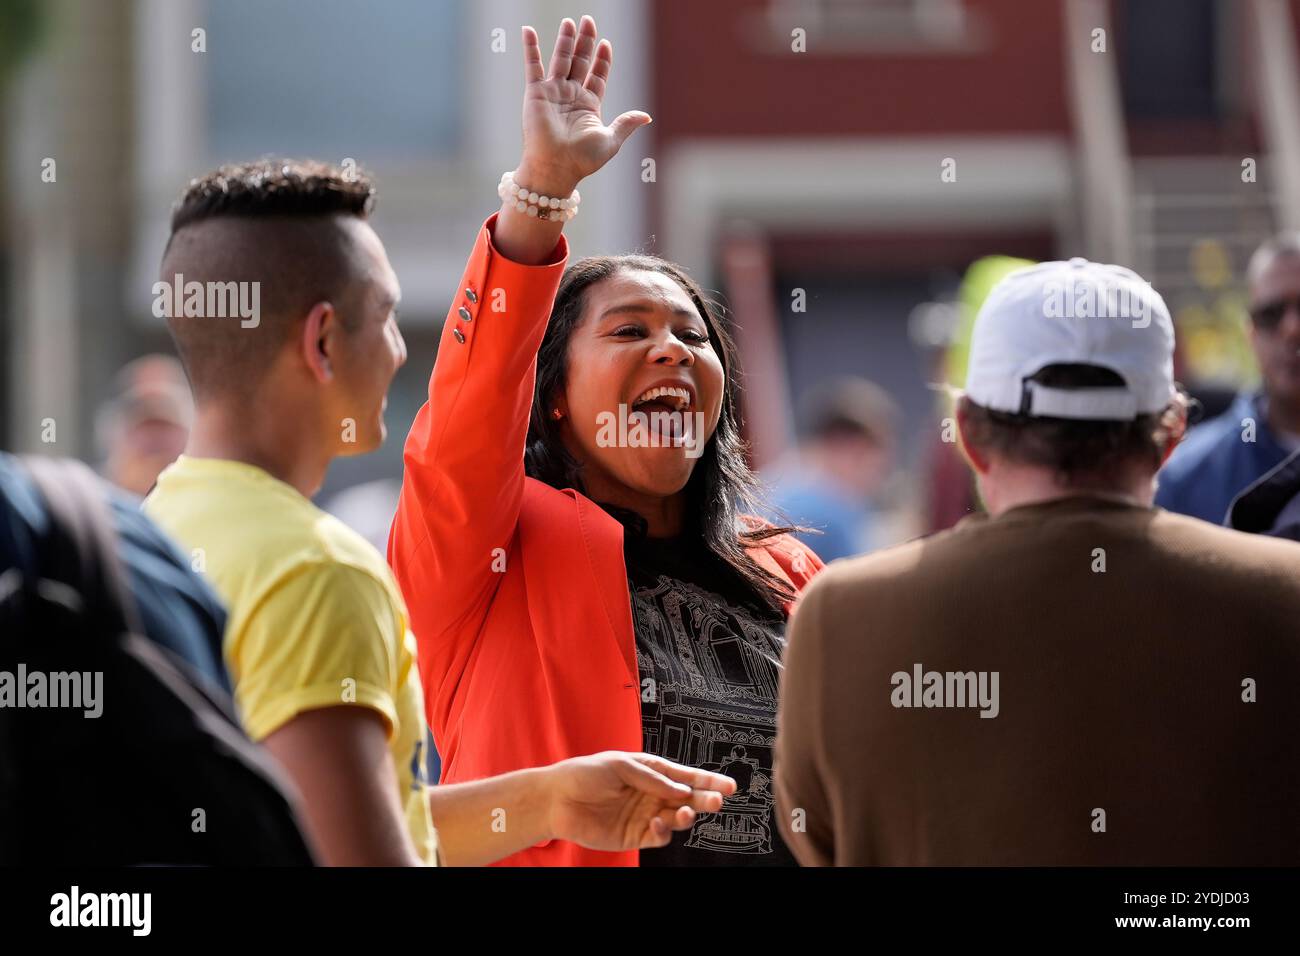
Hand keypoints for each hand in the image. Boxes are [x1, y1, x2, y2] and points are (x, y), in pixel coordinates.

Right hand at [516, 15, 651, 195]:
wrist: (556, 168)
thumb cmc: (582, 160)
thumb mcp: (610, 140)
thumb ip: (626, 124)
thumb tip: (647, 116)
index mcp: (589, 106)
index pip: (597, 76)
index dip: (602, 60)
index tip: (606, 43)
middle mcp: (570, 97)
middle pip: (580, 62)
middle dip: (585, 42)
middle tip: (589, 21)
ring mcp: (553, 93)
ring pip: (561, 59)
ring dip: (566, 40)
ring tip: (571, 22)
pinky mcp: (536, 93)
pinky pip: (532, 66)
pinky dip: (530, 48)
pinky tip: (529, 30)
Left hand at [544, 752, 736, 850]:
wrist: (556, 799)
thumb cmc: (585, 773)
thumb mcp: (620, 765)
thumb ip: (652, 778)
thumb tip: (680, 790)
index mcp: (651, 771)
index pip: (685, 775)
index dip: (708, 779)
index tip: (729, 784)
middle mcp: (651, 794)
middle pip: (687, 798)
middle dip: (705, 798)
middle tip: (718, 800)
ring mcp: (644, 815)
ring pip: (676, 818)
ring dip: (686, 815)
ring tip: (686, 811)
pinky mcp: (634, 836)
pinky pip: (658, 837)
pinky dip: (664, 832)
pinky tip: (658, 824)